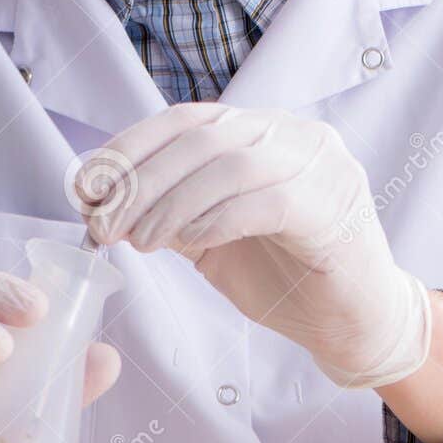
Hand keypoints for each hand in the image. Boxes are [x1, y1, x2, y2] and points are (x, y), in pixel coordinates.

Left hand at [80, 104, 430, 388]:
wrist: (355, 323)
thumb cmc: (284, 276)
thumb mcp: (211, 235)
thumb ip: (168, 209)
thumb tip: (98, 197)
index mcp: (264, 129)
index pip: (188, 119)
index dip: (130, 147)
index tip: (86, 184)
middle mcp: (295, 135)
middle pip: (203, 138)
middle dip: (141, 180)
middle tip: (102, 225)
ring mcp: (322, 165)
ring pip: (230, 164)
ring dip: (171, 203)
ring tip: (141, 242)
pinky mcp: (336, 207)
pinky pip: (264, 201)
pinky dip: (214, 220)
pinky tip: (187, 243)